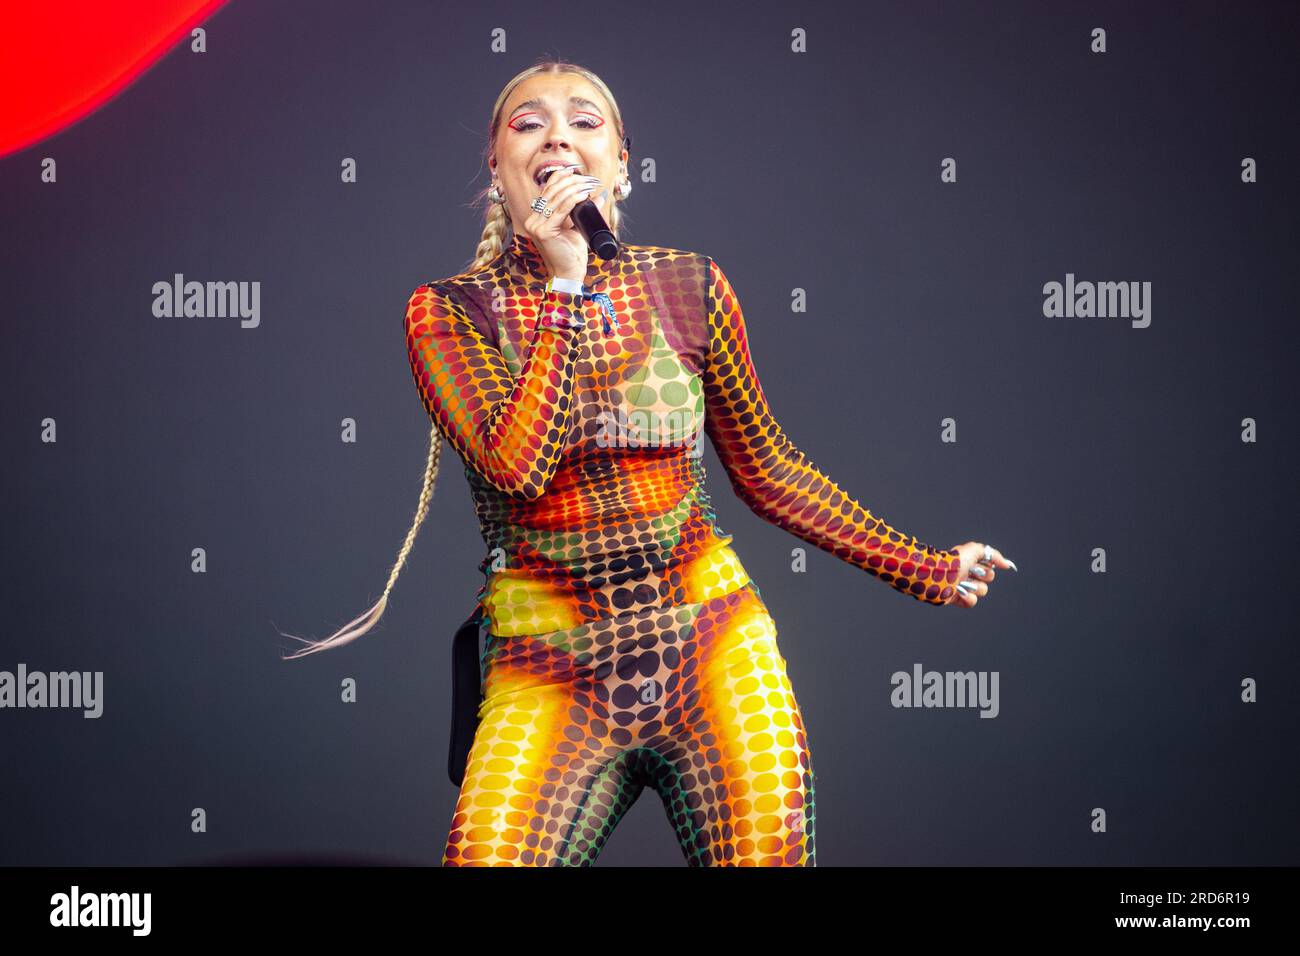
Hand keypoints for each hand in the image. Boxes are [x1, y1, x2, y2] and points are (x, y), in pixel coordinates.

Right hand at [519, 166, 604, 280]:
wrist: (570, 273)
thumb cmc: (572, 253)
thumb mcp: (577, 226)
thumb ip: (582, 211)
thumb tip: (598, 196)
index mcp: (537, 216)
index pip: (547, 189)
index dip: (561, 176)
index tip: (577, 171)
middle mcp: (532, 219)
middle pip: (552, 190)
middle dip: (572, 181)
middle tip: (589, 179)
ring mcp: (535, 225)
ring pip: (557, 197)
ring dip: (576, 188)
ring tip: (590, 185)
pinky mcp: (543, 231)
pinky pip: (561, 209)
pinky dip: (574, 199)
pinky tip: (584, 194)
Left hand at [944, 541, 1017, 607]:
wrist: (939, 575)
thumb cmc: (955, 561)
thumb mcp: (974, 550)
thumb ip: (993, 554)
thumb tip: (1006, 565)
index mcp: (973, 562)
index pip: (990, 567)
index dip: (987, 566)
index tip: (981, 564)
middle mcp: (970, 574)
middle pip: (989, 578)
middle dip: (981, 575)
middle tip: (970, 572)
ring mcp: (965, 586)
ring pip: (982, 591)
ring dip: (973, 586)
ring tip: (962, 582)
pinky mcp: (959, 598)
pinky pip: (972, 602)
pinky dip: (967, 597)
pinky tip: (959, 592)